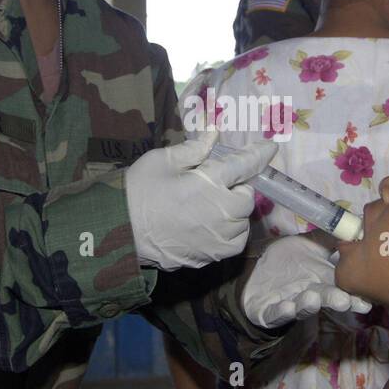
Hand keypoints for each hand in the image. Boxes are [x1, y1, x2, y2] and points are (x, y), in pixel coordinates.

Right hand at [125, 131, 276, 270]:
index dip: (259, 154)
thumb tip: (215, 133)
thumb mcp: (162, 160)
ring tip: (214, 206)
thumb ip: (194, 149)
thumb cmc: (138, 191)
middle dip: (238, 187)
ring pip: (243, 221)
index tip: (270, 147)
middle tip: (218, 184)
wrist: (118, 232)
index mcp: (210, 182)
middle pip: (247, 196)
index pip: (245, 164)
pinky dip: (232, 232)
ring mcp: (218, 237)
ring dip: (235, 211)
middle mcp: (221, 211)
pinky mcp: (211, 255)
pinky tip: (216, 226)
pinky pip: (235, 242)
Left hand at [241, 234, 371, 328]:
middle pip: (325, 297)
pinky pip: (276, 313)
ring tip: (314, 299)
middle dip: (336, 300)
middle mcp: (311, 294)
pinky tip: (287, 306)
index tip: (367, 298)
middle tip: (346, 302)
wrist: (258, 278)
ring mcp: (292, 303)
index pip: (342, 286)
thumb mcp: (308, 244)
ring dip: (309, 304)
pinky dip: (282, 311)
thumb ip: (329, 236)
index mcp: (324, 279)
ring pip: (302, 306)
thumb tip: (351, 218)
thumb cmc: (288, 261)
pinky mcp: (271, 312)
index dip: (354, 294)